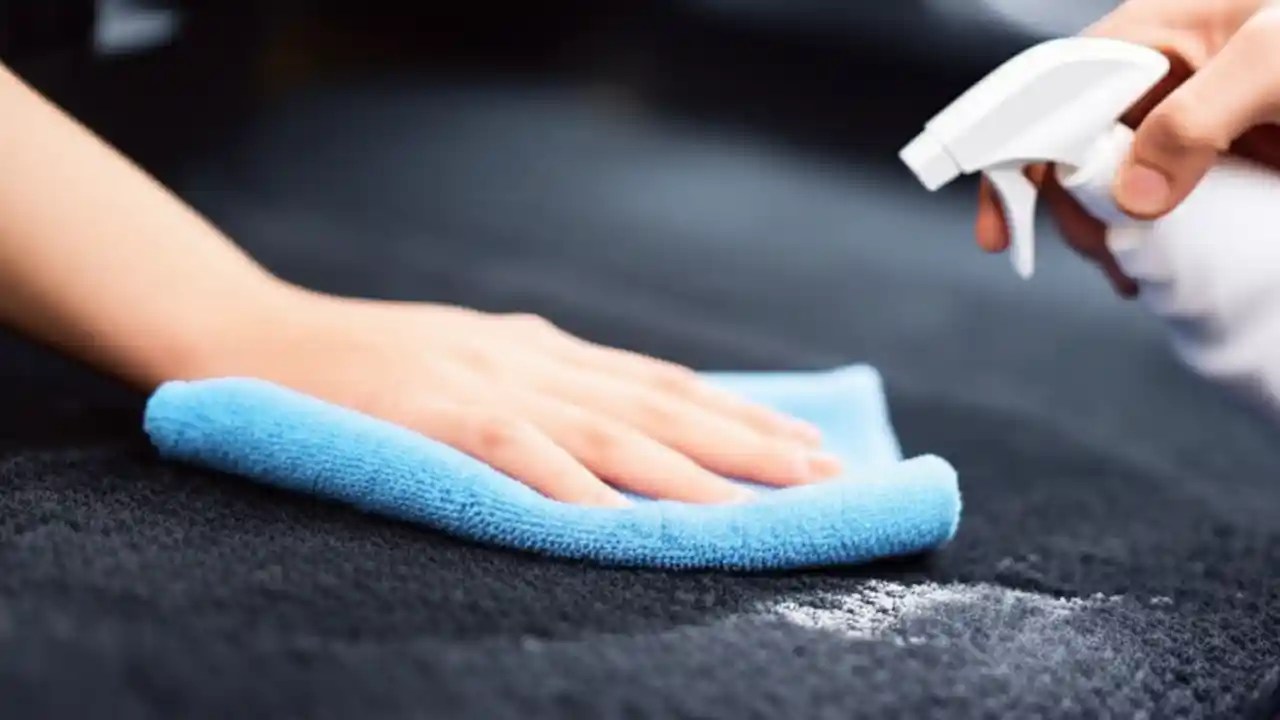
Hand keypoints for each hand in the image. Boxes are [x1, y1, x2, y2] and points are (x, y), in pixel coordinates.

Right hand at [185, 292, 841, 506]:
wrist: (254, 337)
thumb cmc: (363, 361)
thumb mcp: (469, 358)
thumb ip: (539, 383)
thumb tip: (614, 414)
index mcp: (539, 348)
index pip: (660, 383)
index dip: (737, 412)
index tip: (804, 442)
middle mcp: (528, 359)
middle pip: (658, 405)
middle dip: (746, 441)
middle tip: (823, 472)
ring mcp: (482, 384)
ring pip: (608, 430)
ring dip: (691, 469)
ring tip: (761, 501)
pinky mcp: (430, 414)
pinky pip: (516, 454)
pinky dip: (571, 489)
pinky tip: (620, 524)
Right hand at [974, 0, 1279, 296]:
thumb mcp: (1272, 63)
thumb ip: (1195, 119)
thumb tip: (1134, 197)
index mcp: (1153, 36)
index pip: (1050, 90)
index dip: (1010, 151)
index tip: (1001, 223)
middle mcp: (1157, 80)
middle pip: (1068, 149)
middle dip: (1065, 209)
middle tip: (1100, 257)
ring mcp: (1185, 124)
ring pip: (1108, 183)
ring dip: (1105, 234)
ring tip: (1132, 274)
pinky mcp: (1214, 161)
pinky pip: (1156, 203)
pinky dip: (1146, 241)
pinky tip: (1154, 270)